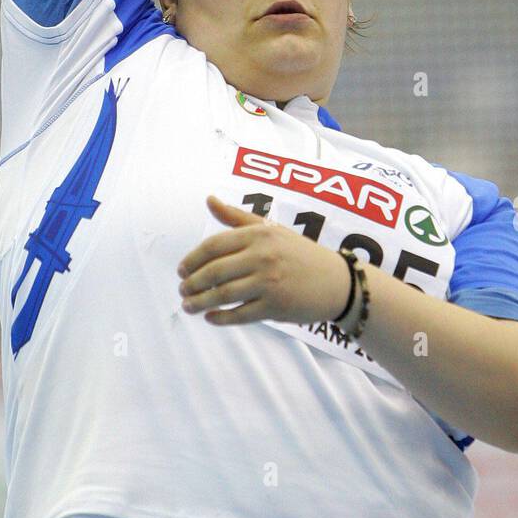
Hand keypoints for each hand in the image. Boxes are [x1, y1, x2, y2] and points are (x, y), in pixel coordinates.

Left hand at [176, 194, 351, 326]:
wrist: (336, 282)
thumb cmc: (300, 253)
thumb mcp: (271, 230)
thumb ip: (237, 217)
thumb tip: (209, 199)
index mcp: (258, 235)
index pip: (213, 246)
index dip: (192, 259)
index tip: (181, 270)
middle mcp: (262, 257)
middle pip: (214, 272)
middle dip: (191, 283)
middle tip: (182, 291)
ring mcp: (268, 283)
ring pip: (223, 295)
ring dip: (200, 302)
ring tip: (188, 306)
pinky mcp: (274, 307)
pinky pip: (239, 315)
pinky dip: (220, 318)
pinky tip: (210, 318)